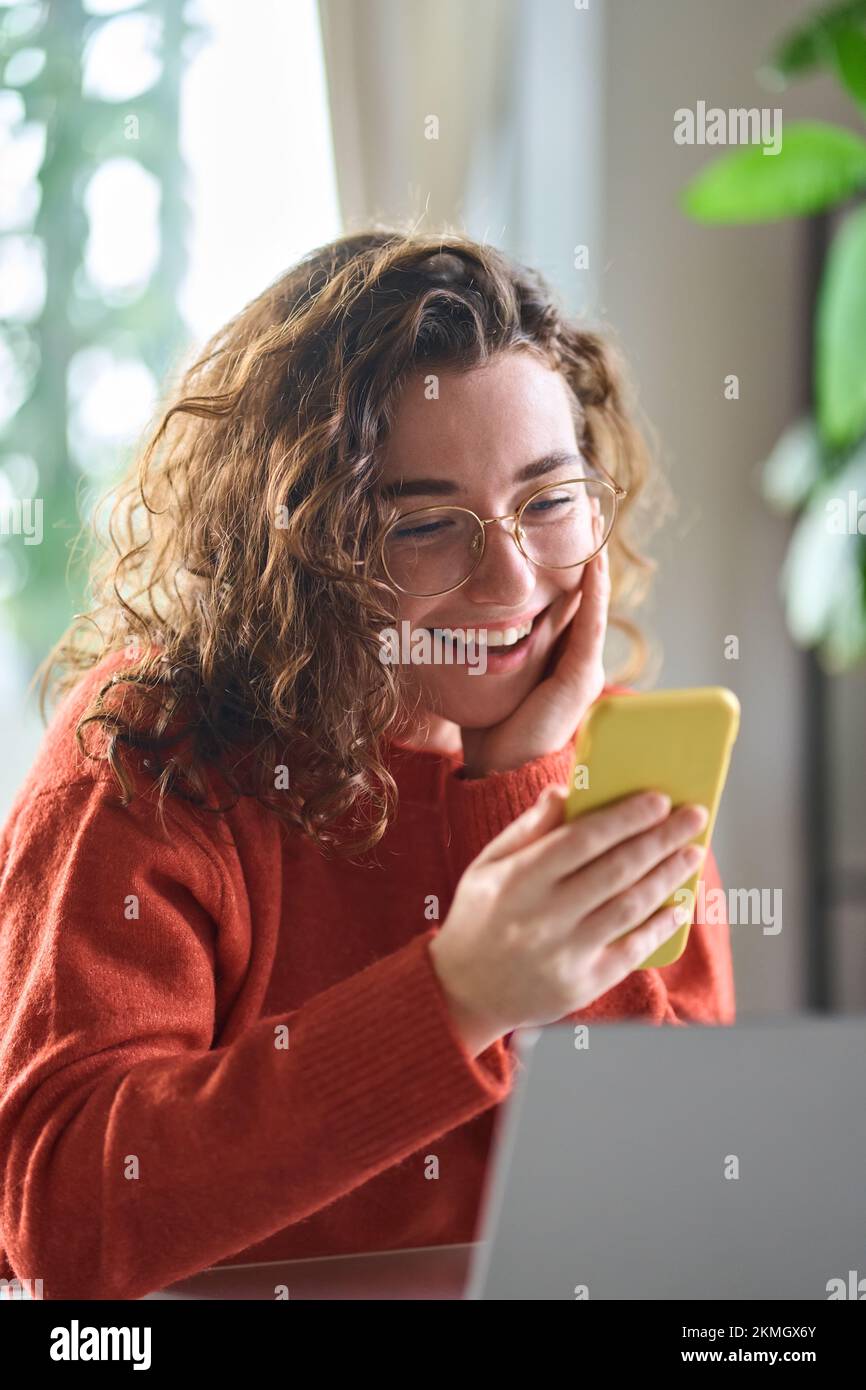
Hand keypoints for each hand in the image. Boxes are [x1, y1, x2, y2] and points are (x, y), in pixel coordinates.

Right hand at [429, 783, 708, 1055]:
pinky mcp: (582, 984)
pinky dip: (659, 926)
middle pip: (616, 870)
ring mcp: (565, 953)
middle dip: (661, 839)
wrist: (462, 993)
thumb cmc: (478, 918)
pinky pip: (631, 950)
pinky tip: (679, 905)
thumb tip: (566, 791)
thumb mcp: (487, 866)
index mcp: (518, 880)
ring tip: (692, 853)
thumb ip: (528, 829)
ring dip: (667, 876)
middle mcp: (544, 916)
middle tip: (692, 817)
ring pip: (629, 906)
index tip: (658, 799)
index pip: (582, 840)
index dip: (625, 818)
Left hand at [460, 509, 609, 776]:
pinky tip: (592, 560)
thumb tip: (454, 602)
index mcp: (558, 651)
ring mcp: (582, 665)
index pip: (569, 595)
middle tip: (589, 501)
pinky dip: (592, 590)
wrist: (499, 763)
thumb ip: (487, 639)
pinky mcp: (579, 677)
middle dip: (587, 544)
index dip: (571, 557)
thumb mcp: (487, 666)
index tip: (565, 517)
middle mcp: (576, 654)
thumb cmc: (488, 722)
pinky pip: (589, 623)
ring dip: (594, 556)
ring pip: (592, 599)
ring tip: (594, 517)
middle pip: (586, 589)